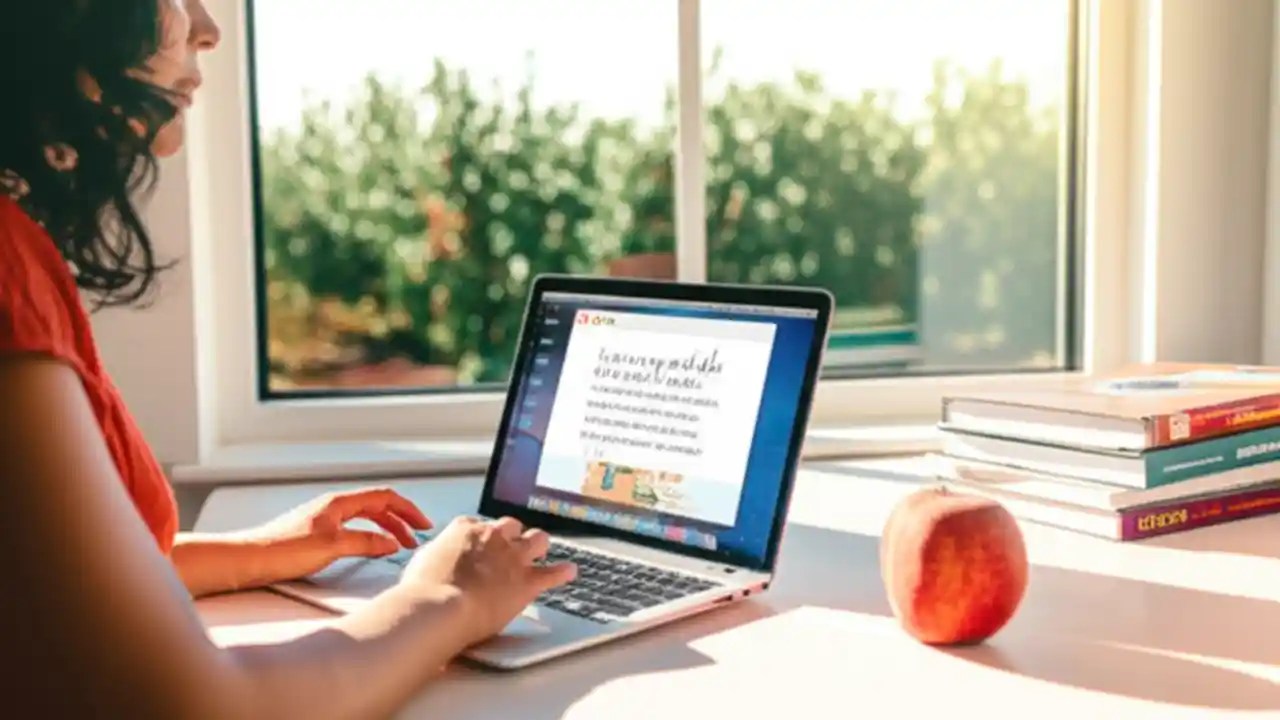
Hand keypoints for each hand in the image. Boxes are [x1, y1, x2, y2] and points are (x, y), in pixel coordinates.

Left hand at [244, 487, 432, 580]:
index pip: (384, 497)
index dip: (407, 510)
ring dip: (385, 529)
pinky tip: (369, 549)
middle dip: (400, 520)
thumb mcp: (332, 546)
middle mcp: (333, 507)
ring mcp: (324, 519)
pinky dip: (369, 536)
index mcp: (339, 503)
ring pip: (364, 518)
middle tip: (416, 538)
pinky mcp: (316, 534)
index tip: (424, 524)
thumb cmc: (284, 549)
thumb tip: (391, 542)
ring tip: (399, 546)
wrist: (248, 559)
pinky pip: (352, 529)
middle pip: (376, 506)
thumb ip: (365, 542)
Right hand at [404, 516, 576, 644]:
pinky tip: (569, 571)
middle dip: (512, 535)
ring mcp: (512, 558)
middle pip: (511, 526)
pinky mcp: (527, 582)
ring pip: (537, 539)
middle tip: (510, 546)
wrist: (440, 607)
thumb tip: (439, 558)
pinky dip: (562, 572)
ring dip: (538, 545)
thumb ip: (438, 555)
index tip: (481, 545)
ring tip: (540, 550)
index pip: (479, 524)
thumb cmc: (424, 589)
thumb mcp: (422, 561)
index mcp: (466, 529)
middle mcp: (493, 537)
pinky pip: (553, 573)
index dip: (482, 536)